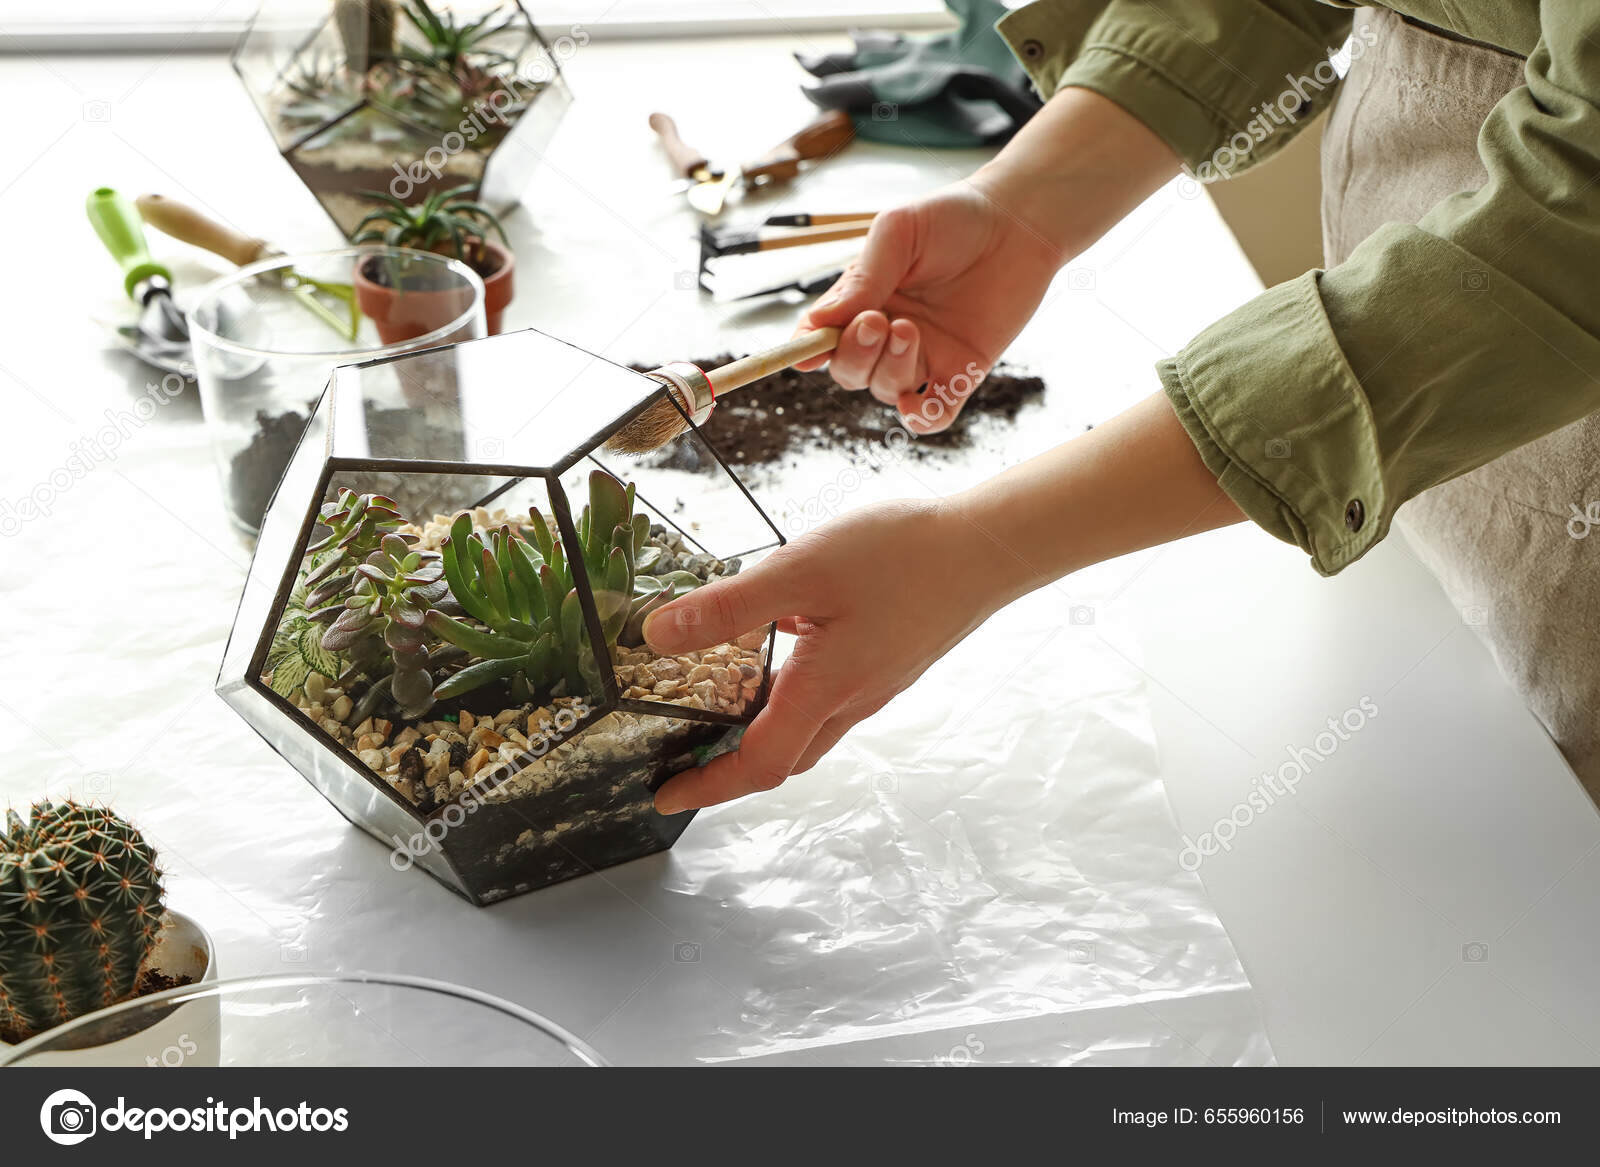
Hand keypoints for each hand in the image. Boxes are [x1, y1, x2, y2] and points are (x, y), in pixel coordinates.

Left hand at [642, 392, 1243, 813]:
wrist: (989, 546)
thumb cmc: (904, 555)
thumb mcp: (802, 569)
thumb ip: (731, 605)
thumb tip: (658, 636)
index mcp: (823, 689)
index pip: (757, 764)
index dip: (705, 787)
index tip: (664, 797)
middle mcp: (851, 701)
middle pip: (784, 760)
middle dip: (729, 773)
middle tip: (684, 766)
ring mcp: (876, 686)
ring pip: (810, 732)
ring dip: (762, 739)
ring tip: (719, 718)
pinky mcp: (891, 664)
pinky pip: (832, 702)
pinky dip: (793, 703)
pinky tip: (783, 658)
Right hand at [796, 87, 1180, 433]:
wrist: (1020, 222)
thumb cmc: (953, 218)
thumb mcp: (899, 233)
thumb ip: (863, 276)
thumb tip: (820, 322)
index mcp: (861, 301)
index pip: (820, 338)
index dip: (806, 350)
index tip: (806, 349)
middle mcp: (885, 335)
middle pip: (849, 371)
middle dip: (853, 355)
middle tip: (877, 321)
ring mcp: (923, 357)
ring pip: (885, 389)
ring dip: (889, 368)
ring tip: (909, 328)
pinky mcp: (960, 373)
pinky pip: (932, 414)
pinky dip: (921, 418)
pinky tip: (919, 405)